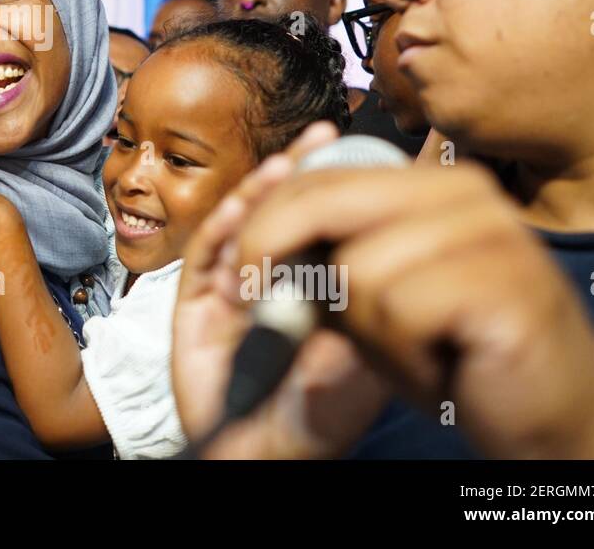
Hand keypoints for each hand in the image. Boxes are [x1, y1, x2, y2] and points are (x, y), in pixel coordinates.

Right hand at [173, 122, 390, 458]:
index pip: (324, 224)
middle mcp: (272, 284)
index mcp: (314, 292)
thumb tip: (399, 241)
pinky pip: (208, 253)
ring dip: (267, 187)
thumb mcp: (365, 357)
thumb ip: (374, 305)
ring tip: (294, 158)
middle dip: (304, 175)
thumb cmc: (317, 418)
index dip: (339, 187)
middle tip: (327, 139)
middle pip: (283, 214)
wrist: (260, 455)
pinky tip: (250, 198)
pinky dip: (227, 222)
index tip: (359, 153)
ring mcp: (231, 291)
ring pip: (244, 223)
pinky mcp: (194, 304)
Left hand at [226, 158, 593, 458]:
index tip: (239, 271)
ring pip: (356, 268)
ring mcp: (491, 233)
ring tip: (409, 351)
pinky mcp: (507, 285)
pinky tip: (440, 367)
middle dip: (273, 254)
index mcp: (431, 184)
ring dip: (362, 330)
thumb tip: (250, 237)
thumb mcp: (373, 299)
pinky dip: (402, 354)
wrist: (555, 417)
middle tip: (260, 306)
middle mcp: (464, 193)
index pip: (320, 177)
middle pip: (323, 201)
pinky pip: (400, 310)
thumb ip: (326, 261)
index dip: (263, 221)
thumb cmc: (454, 355)